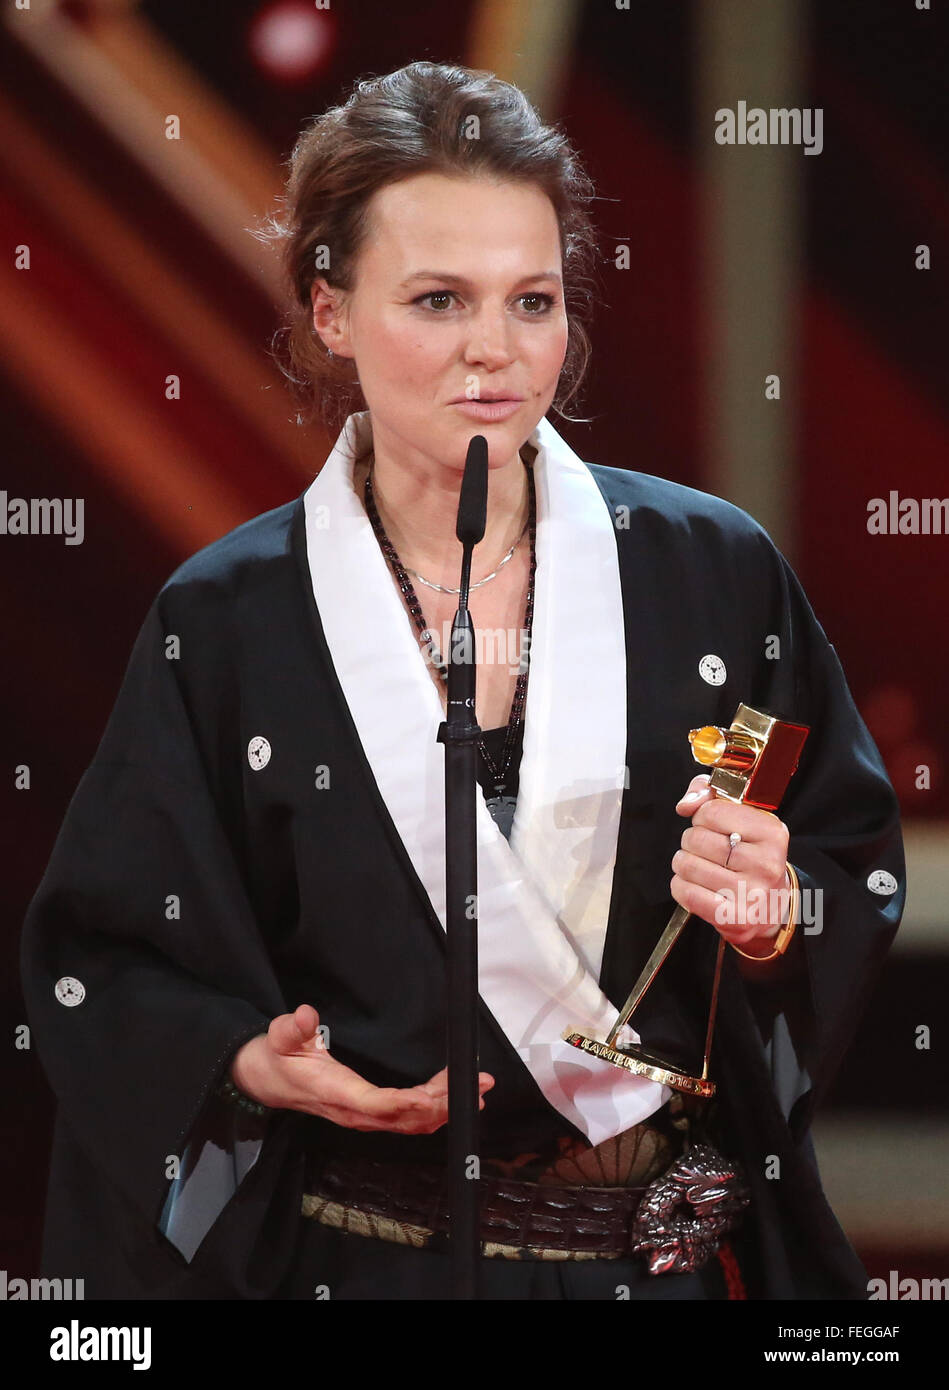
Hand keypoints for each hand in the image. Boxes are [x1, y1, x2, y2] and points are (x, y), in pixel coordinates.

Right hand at [229, 1004, 494, 1133]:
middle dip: (442, 1104)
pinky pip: (406, 1120)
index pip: (375, 1104)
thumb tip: (305, 1015)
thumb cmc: (278, 1058)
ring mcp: (364, 1116)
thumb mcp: (279, 1037)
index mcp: (335, 1092)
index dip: (405, 1104)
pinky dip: (434, 1113)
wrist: (268, 1080)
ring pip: (410, 1122)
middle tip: (476, 1085)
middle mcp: (354, 1111)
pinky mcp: (370, 1113)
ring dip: (445, 1109)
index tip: (433, 1096)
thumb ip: (292, 1028)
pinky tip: (455, 1102)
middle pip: (403, 1117)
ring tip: (478, 1093)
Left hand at [671, 774, 791, 955]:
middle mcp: (766, 863)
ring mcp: (752, 893)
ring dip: (684, 864)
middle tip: (707, 851)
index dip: (702, 817)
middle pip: (695, 838)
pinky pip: (686, 892)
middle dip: (692, 842)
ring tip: (701, 867)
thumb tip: (685, 805)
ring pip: (686, 865)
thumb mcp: (742, 818)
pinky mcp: (735, 919)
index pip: (712, 812)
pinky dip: (681, 886)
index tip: (713, 827)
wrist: (771, 907)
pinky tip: (696, 886)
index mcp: (772, 832)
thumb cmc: (750, 856)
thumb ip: (709, 795)